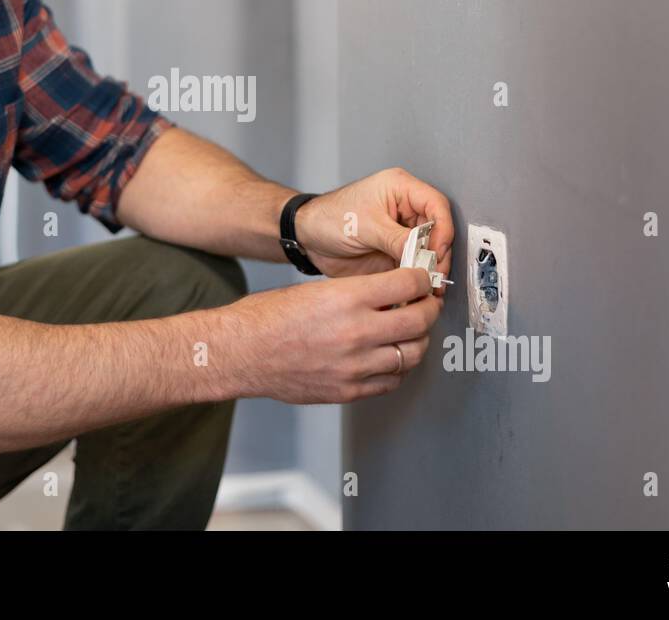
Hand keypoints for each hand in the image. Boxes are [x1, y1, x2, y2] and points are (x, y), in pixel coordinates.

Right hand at [223, 266, 441, 402]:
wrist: (240, 352)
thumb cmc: (268, 316)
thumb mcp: (316, 288)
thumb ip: (358, 292)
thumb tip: (391, 292)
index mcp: (347, 298)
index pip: (409, 284)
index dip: (421, 279)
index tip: (422, 280)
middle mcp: (356, 332)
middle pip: (419, 320)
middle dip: (429, 308)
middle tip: (426, 304)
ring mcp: (354, 366)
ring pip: (412, 354)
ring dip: (417, 340)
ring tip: (409, 332)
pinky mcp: (348, 390)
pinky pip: (391, 381)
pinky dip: (398, 368)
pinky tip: (390, 357)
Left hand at [293, 167, 453, 291]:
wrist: (307, 239)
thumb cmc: (328, 217)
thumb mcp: (366, 226)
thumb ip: (397, 239)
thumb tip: (423, 255)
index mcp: (400, 188)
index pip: (436, 204)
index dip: (443, 228)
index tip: (438, 251)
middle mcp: (404, 209)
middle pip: (437, 230)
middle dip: (438, 254)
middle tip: (433, 273)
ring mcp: (401, 232)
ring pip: (428, 250)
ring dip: (430, 269)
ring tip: (428, 285)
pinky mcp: (395, 253)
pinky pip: (414, 265)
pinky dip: (417, 278)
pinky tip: (417, 288)